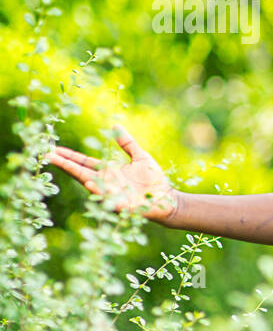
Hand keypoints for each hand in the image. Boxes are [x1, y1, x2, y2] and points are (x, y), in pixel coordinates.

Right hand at [48, 125, 179, 222]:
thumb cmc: (154, 180)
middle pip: (81, 172)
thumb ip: (128, 144)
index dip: (70, 156)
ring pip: (92, 186)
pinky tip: (90, 183)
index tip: (54, 149)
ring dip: (79, 176)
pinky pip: (108, 198)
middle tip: (47, 155)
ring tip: (62, 164)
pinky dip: (99, 192)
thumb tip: (116, 125)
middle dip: (65, 164)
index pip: (84, 163)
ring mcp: (112, 194)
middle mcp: (106, 183)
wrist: (167, 199)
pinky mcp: (122, 205)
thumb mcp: (141, 157)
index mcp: (109, 171)